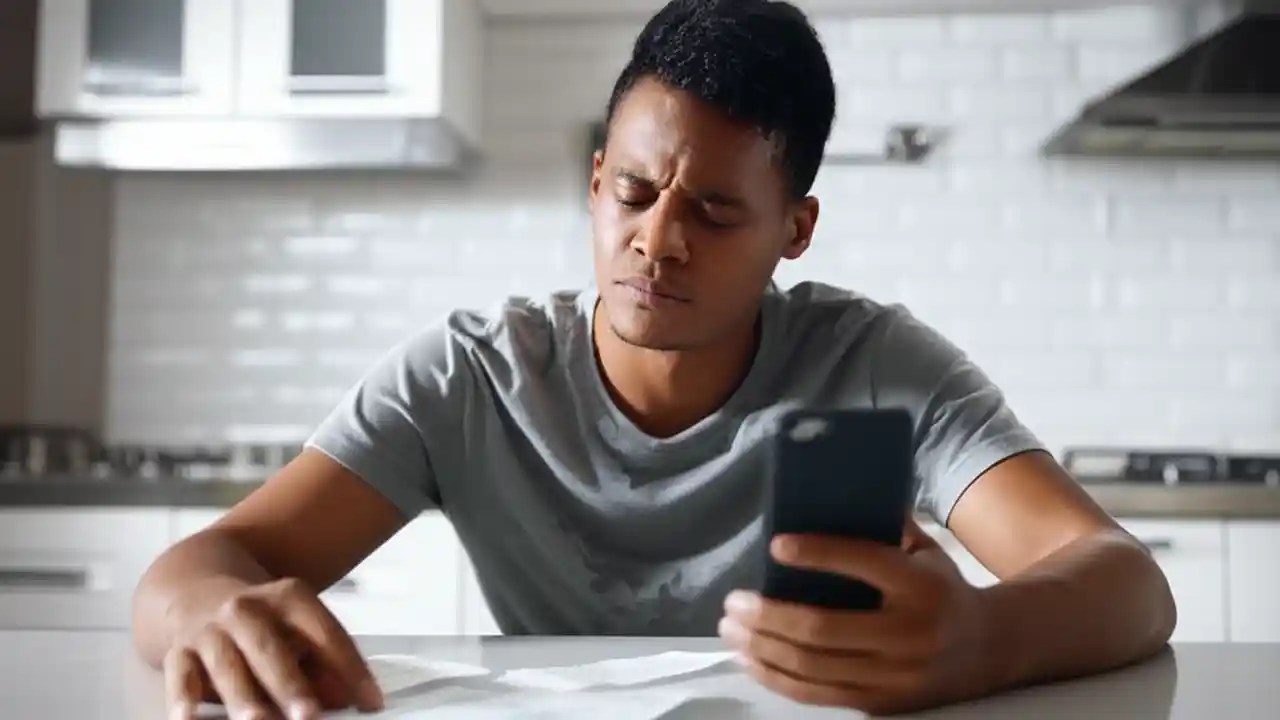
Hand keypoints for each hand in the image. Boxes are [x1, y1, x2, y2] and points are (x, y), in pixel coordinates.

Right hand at [164, 577, 383, 719]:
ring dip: (243, 698)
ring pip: (227, 665)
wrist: (196, 593)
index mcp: (289, 598)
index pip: (325, 633)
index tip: (371, 702)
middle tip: (309, 715)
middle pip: (271, 648)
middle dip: (290, 684)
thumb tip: (347, 701)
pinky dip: (183, 700)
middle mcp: (247, 609)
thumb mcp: (298, 631)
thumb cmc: (262, 624)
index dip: (349, 668)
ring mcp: (210, 630)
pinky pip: (181, 677)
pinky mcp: (179, 652)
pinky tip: (188, 719)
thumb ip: (323, 665)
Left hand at [719, 521, 991, 714]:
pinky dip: (776, 677)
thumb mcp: (924, 550)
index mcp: (920, 585)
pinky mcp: (882, 703)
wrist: (991, 649)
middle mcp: (909, 634)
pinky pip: (819, 694)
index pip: (864, 564)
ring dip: (762, 647)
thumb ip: (882, 526)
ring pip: (814, 667)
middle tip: (733, 600)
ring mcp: (895, 676)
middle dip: (769, 615)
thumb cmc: (941, 587)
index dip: (817, 554)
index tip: (775, 545)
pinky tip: (750, 659)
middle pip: (824, 628)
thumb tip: (818, 497)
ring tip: (731, 628)